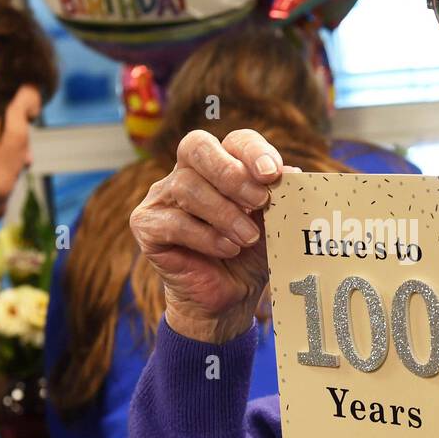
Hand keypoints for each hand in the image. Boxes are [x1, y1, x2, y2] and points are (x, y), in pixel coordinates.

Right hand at [128, 128, 297, 343]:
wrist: (229, 297)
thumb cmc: (250, 254)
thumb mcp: (271, 224)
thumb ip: (279, 197)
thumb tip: (291, 172)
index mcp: (220, 164)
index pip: (233, 140)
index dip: (253, 151)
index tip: (272, 174)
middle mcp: (186, 172)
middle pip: (197, 147)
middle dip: (231, 173)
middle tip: (260, 200)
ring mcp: (162, 197)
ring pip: (187, 187)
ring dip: (224, 213)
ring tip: (247, 238)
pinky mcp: (146, 225)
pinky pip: (173, 222)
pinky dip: (205, 237)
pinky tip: (227, 249)